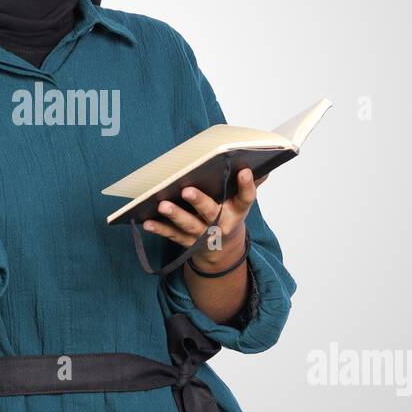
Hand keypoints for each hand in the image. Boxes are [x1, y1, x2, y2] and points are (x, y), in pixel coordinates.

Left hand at [142, 168, 269, 270]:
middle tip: (186, 190)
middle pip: (210, 212)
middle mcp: (221, 224)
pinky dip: (159, 229)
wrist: (223, 249)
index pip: (246, 198)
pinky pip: (172, 235)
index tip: (244, 170)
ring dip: (175, 215)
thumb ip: (250, 183)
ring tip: (162, 205)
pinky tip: (147, 222)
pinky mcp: (187, 242)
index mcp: (237, 210)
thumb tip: (264, 162)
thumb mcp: (241, 200)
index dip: (247, 185)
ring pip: (189, 225)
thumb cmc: (229, 213)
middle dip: (199, 201)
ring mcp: (204, 235)